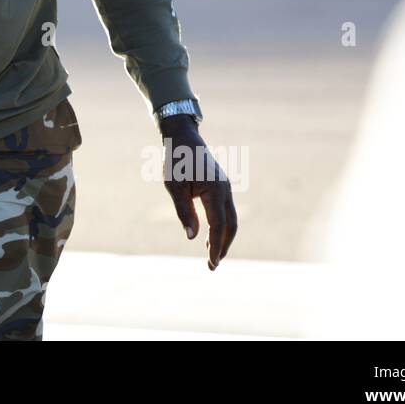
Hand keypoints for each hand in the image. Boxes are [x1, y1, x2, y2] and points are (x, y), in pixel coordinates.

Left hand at [159, 116, 238, 269]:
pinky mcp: (221, 187)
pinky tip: (210, 235)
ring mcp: (225, 188)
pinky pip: (225, 211)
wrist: (182, 137)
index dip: (215, 246)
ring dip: (223, 238)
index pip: (218, 225)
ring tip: (212, 255)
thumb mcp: (174, 186)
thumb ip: (184, 211)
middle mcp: (225, 190)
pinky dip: (221, 226)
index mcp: (215, 190)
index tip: (211, 263)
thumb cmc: (175, 160)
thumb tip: (192, 237)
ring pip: (230, 219)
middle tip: (212, 266)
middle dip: (223, 247)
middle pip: (230, 225)